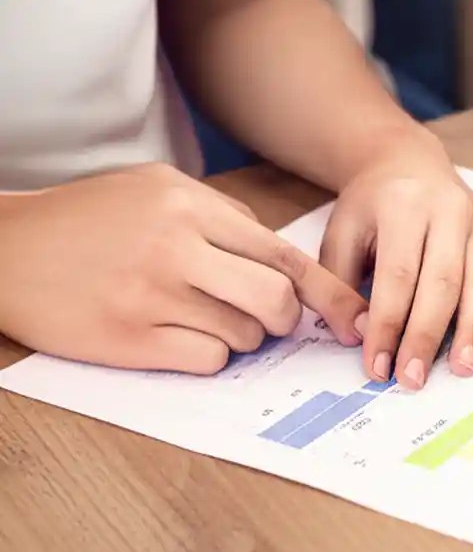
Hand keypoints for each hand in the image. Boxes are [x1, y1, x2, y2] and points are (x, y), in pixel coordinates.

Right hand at [0, 163, 365, 373]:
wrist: (6, 249)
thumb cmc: (88, 220)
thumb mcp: (155, 191)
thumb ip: (222, 218)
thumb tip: (283, 261)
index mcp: (188, 205)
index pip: (284, 255)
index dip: (330, 294)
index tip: (357, 320)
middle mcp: (176, 246)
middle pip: (277, 300)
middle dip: (286, 320)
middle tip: (268, 320)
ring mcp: (152, 294)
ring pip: (245, 335)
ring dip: (240, 336)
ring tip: (198, 316)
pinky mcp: (131, 339)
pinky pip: (209, 360)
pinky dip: (206, 355)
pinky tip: (174, 335)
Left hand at [319, 128, 472, 390]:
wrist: (408, 163)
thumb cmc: (371, 206)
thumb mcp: (340, 234)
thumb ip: (340, 284)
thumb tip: (355, 337)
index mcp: (404, 206)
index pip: (397, 275)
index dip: (387, 325)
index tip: (377, 367)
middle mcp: (449, 210)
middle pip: (443, 283)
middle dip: (427, 336)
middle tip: (413, 379)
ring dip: (472, 331)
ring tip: (460, 370)